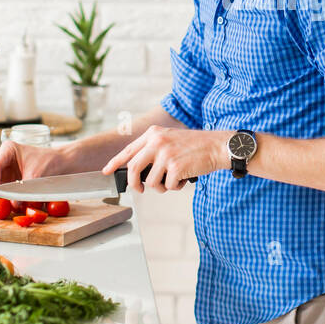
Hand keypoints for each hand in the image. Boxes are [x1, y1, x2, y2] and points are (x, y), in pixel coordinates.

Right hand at [0, 141, 74, 199]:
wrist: (63, 163)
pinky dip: (3, 197)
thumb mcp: (35, 175)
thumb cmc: (50, 162)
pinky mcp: (11, 179)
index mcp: (8, 150)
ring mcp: (7, 169)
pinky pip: (4, 189)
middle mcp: (4, 159)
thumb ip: (22, 190)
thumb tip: (13, 205)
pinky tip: (4, 206)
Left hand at [101, 125, 228, 192]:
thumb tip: (137, 171)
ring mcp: (165, 154)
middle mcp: (157, 142)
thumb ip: (153, 149)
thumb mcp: (170, 139)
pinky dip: (176, 186)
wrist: (217, 146)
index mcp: (153, 134)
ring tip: (174, 179)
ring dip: (162, 186)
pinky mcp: (175, 167)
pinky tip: (184, 178)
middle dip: (135, 184)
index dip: (115, 162)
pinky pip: (167, 186)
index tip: (107, 170)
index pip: (128, 150)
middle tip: (141, 189)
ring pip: (151, 181)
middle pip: (134, 169)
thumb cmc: (196, 145)